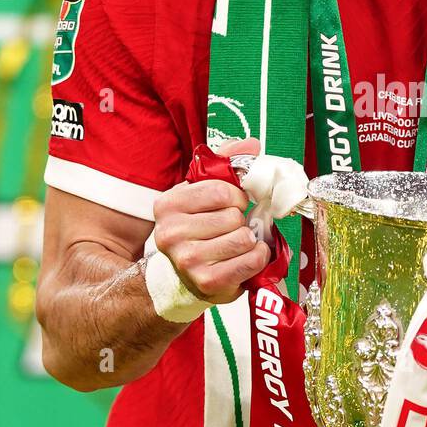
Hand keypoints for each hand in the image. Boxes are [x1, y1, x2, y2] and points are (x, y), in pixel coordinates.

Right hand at [152, 138, 269, 303]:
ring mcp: (187, 260)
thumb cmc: (198, 227)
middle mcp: (170, 233)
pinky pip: (250, 261)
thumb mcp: (204, 190)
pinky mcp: (207, 282)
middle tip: (233, 227)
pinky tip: (247, 255)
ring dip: (250, 238)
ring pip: (243, 238)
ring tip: (238, 241)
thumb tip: (253, 144)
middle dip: (241, 219)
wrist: (185, 275)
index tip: (232, 203)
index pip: (220, 190)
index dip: (236, 196)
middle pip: (233, 216)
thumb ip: (226, 162)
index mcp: (167, 204)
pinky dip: (258, 256)